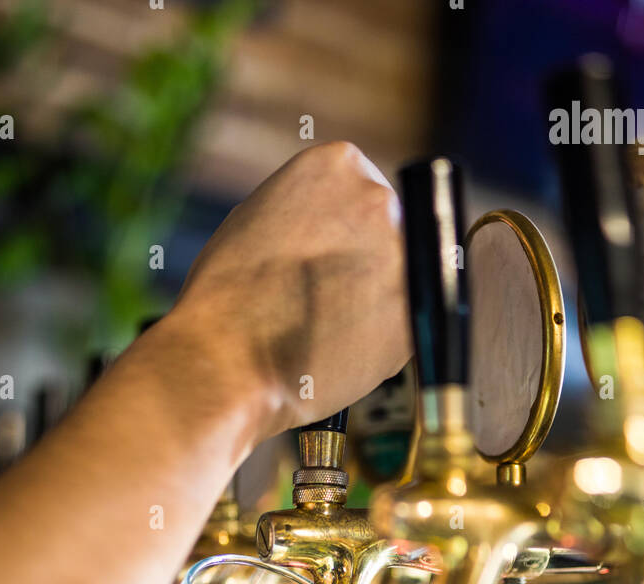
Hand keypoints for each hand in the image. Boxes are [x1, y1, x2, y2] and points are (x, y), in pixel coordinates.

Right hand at [165, 141, 409, 437]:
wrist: (227, 359)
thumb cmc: (227, 299)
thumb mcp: (258, 219)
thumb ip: (309, 215)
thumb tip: (337, 233)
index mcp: (338, 164)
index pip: (365, 193)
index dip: (348, 235)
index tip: (330, 261)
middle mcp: (379, 198)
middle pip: (393, 231)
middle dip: (368, 266)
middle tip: (328, 301)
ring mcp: (403, 254)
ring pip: (404, 279)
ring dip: (377, 304)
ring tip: (328, 329)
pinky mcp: (415, 310)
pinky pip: (409, 323)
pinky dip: (383, 341)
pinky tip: (340, 349)